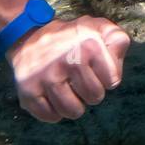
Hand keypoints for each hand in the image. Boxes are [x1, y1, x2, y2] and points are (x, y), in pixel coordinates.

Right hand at [7, 17, 130, 121]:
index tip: (96, 69)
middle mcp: (66, 60)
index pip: (112, 81)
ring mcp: (45, 76)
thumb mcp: (98, 28)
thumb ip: (117, 40)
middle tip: (81, 81)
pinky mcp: (27, 90)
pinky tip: (52, 97)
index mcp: (88, 45)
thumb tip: (115, 66)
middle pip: (94, 97)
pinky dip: (54, 112)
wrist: (28, 37)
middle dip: (92, 93)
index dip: (107, 77)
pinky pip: (50, 116)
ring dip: (74, 106)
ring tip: (68, 91)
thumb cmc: (71, 37)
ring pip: (73, 111)